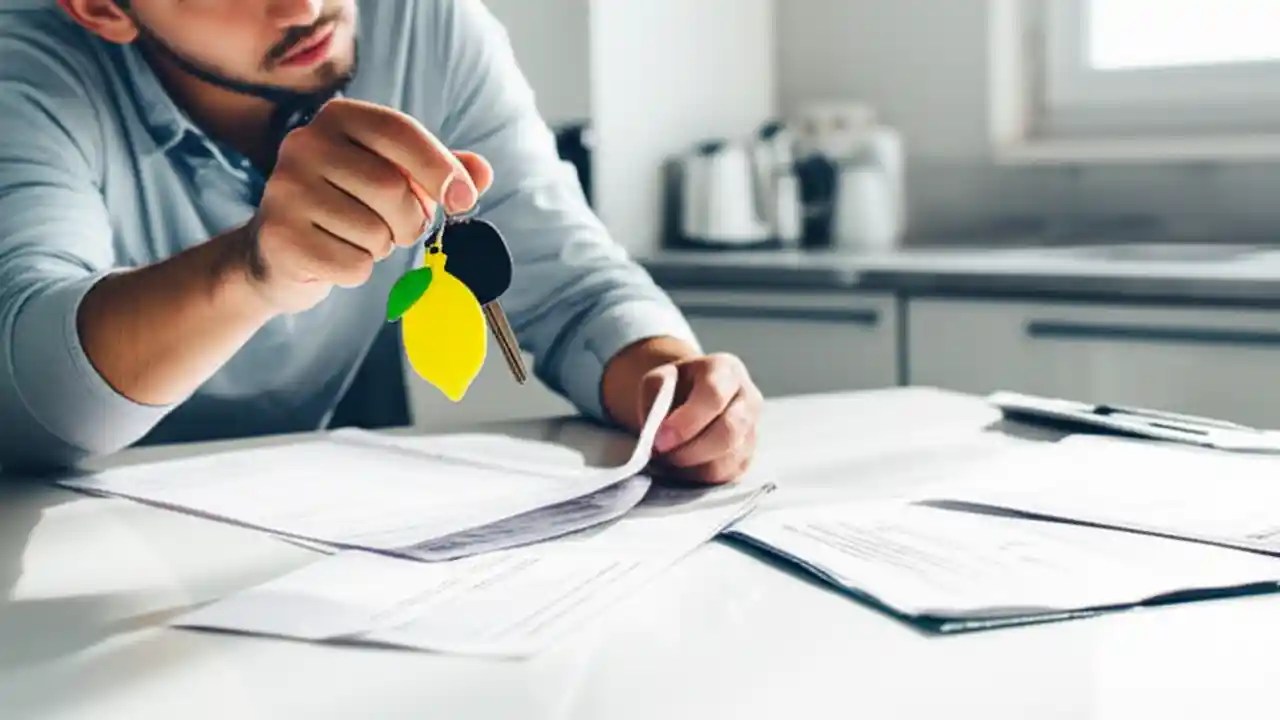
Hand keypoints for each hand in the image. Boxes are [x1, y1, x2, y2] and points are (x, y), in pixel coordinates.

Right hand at [240, 98, 493, 313]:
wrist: (280, 252)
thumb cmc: (350, 206)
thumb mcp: (397, 179)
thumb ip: (442, 172)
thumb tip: (482, 173)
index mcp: (338, 118)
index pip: (400, 131)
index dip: (441, 168)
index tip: (464, 202)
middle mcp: (303, 144)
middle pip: (392, 187)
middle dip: (410, 220)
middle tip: (397, 228)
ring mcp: (284, 189)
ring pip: (374, 231)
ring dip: (382, 247)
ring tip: (357, 238)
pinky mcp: (279, 236)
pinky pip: (353, 265)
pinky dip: (357, 271)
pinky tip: (334, 256)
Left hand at [637, 353, 762, 484]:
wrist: (689, 399)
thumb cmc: (675, 388)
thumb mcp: (659, 379)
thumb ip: (656, 395)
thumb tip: (656, 428)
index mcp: (726, 370)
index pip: (714, 395)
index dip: (687, 420)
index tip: (660, 438)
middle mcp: (748, 398)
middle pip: (728, 432)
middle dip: (689, 450)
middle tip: (660, 453)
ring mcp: (752, 431)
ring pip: (725, 460)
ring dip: (690, 465)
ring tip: (667, 456)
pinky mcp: (747, 458)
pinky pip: (723, 476)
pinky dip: (696, 475)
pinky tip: (681, 463)